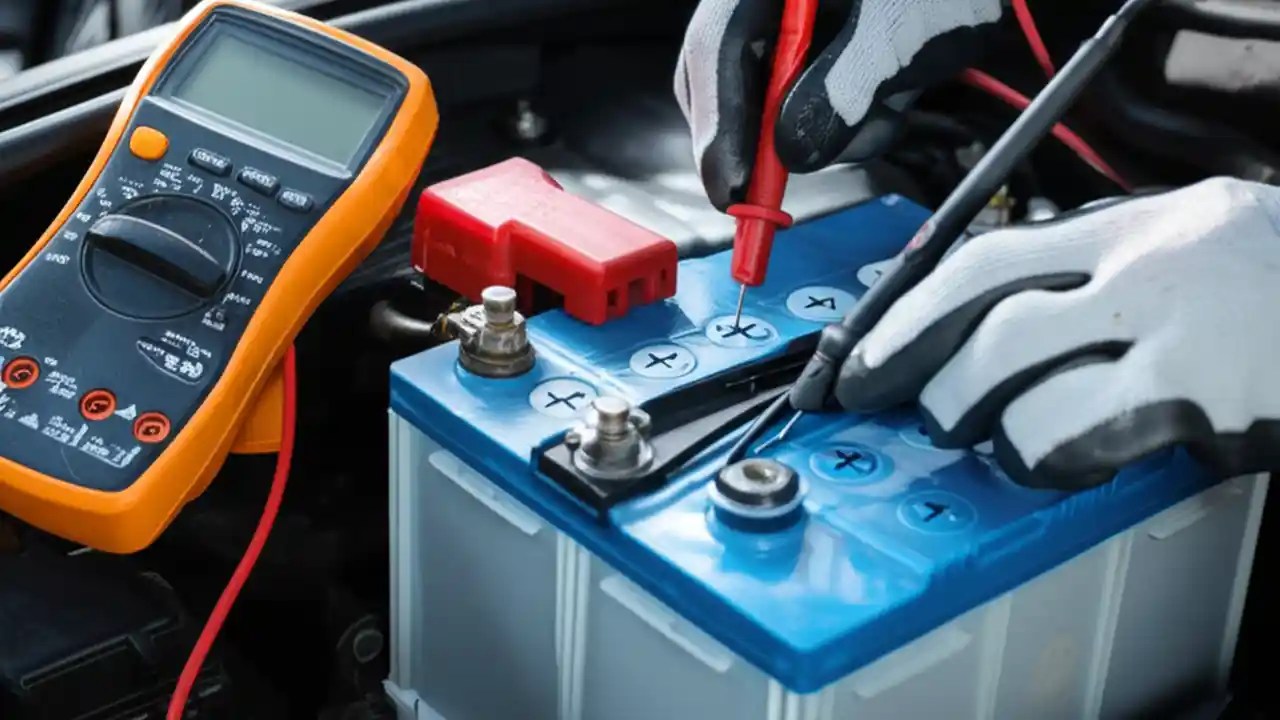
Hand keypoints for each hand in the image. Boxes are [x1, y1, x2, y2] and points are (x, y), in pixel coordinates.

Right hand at [674, 0, 1001, 209]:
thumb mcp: (898, 28)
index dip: (717, 118)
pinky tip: (893, 103)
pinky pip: (815, 111)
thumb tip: (793, 152)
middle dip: (758, 138)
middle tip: (763, 196)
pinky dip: (854, 124)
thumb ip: (843, 87)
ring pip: (772, 105)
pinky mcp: (828, 61)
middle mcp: (775, 5)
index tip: (730, 183)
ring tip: (885, 110)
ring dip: (829, 131)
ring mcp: (798, 31)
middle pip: (725, 77)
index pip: (716, 43)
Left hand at [835, 177, 1279, 489]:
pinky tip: (1078, 457)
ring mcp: (1178, 331)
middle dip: (931, 386)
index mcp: (1132, 225)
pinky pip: (1082, 440)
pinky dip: (1057, 460)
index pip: (980, 260)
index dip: (904, 316)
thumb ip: (1095, 272)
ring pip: (1021, 395)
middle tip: (926, 415)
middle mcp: (1146, 266)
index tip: (860, 362)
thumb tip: (980, 324)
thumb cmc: (1273, 289)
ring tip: (1010, 441)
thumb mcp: (1187, 245)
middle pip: (985, 331)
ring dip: (993, 435)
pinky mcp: (1207, 398)